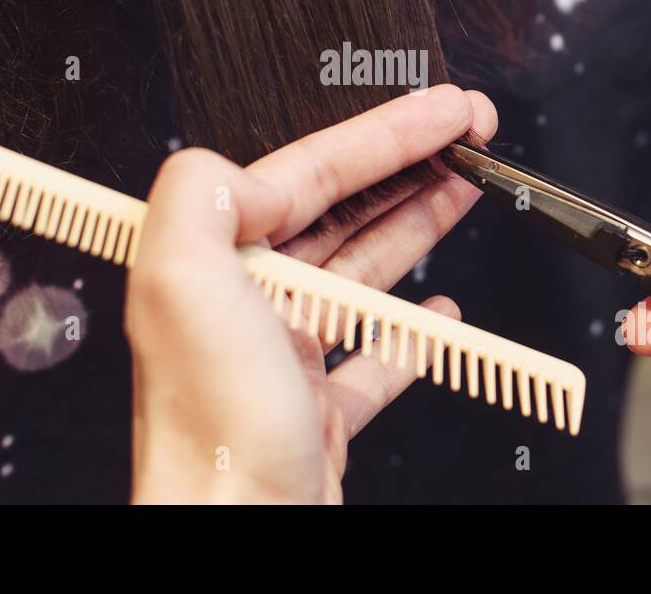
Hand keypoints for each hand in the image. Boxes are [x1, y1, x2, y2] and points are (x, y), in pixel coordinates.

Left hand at [126, 84, 496, 502]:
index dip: (386, 135)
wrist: (242, 538)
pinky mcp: (315, 413)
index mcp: (213, 265)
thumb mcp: (182, 280)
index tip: (445, 112)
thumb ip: (201, 194)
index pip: (308, 174)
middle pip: (338, 213)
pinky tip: (439, 314)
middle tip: (467, 137)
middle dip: (407, 167)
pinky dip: (410, 332)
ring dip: (414, 227)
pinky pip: (371, 357)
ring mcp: (282, 357)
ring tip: (463, 192)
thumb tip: (247, 170)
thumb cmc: (213, 433)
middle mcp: (244, 305)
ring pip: (359, 272)